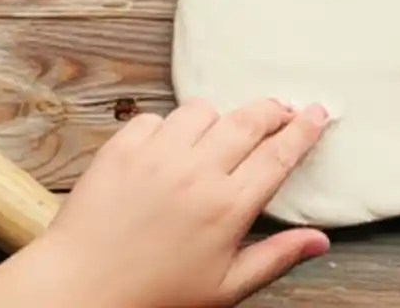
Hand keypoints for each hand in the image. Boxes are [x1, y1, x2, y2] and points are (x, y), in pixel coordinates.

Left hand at [0, 100, 331, 307]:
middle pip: (249, 121)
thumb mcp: (225, 287)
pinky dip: (166, 127)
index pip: (279, 155)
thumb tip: (320, 241)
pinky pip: (155, 118)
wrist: (78, 291)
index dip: (303, 130)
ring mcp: (157, 156)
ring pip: (203, 111)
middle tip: (282, 110)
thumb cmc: (154, 295)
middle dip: (272, 110)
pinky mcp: (121, 149)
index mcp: (228, 207)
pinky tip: (167, 149)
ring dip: (217, 119)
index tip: (318, 114)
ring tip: (218, 135)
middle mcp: (197, 173)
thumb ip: (275, 257)